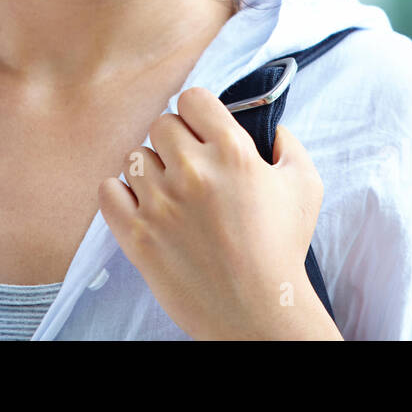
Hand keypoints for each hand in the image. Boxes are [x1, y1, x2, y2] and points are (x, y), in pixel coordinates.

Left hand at [98, 87, 335, 339]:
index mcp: (232, 152)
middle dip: (175, 142)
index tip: (202, 131)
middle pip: (161, 124)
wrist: (257, 313)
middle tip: (189, 167)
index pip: (193, 98)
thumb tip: (273, 127)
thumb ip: (289, 145)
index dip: (197, 112)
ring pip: (135, 157)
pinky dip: (120, 194)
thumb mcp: (305, 186)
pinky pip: (107, 190)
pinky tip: (143, 206)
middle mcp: (193, 171)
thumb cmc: (281, 251)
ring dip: (151, 170)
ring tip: (170, 194)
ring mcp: (160, 203)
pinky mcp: (136, 234)